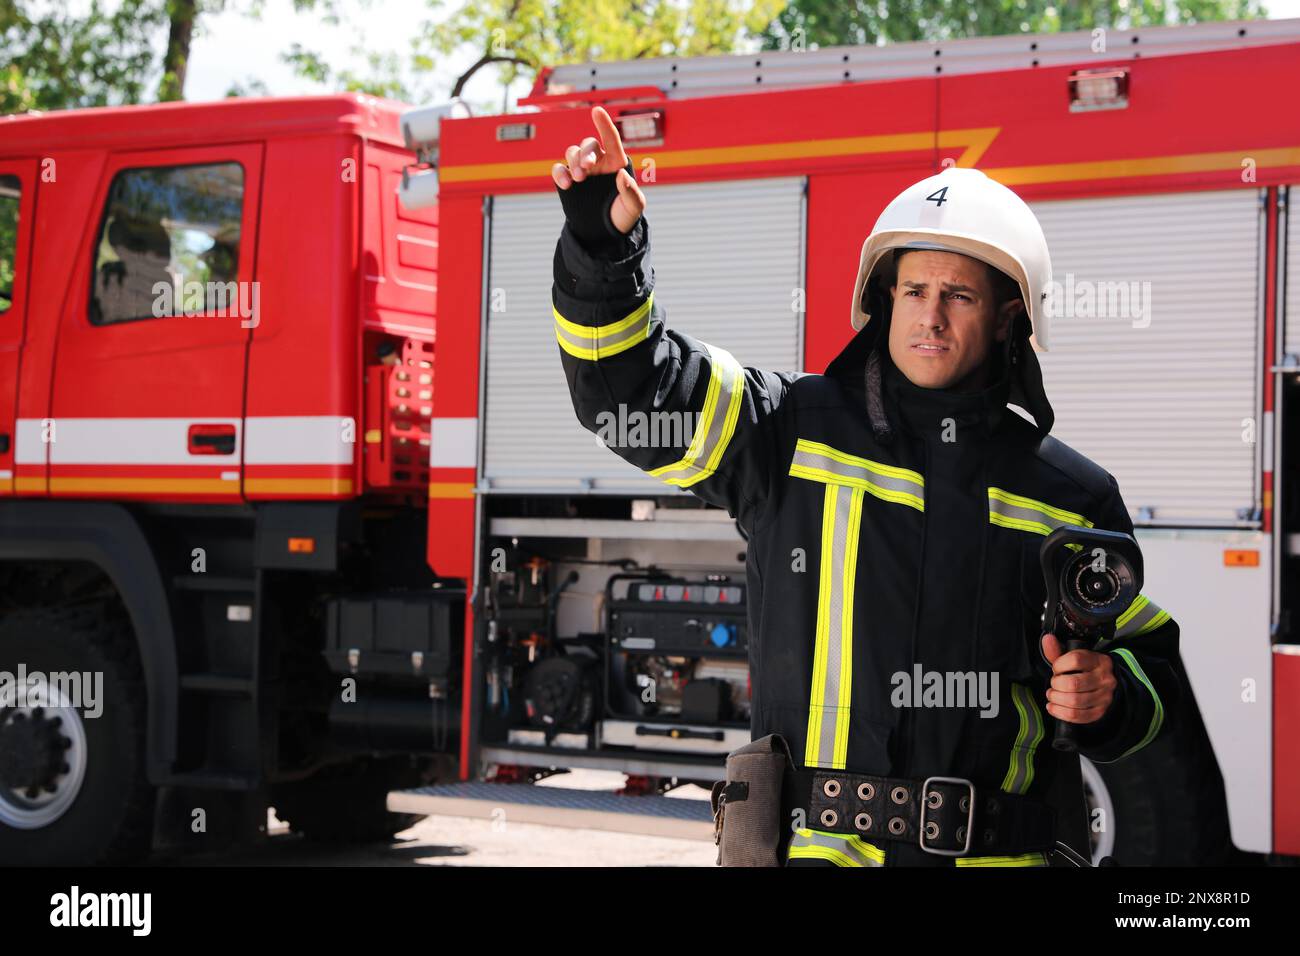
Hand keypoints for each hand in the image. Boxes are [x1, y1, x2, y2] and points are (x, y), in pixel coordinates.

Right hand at [550, 106, 645, 234]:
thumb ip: (630, 192)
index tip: (596, 111)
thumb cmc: (622, 216)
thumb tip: (622, 175)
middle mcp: (598, 162)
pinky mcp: (568, 181)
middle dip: (586, 153)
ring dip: (574, 161)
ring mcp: (581, 171)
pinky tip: (566, 183)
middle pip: (588, 145)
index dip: (604, 124)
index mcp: (616, 162)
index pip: (611, 139)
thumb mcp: (633, 208)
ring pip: (572, 153)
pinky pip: (559, 169)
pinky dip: (559, 172)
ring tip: (579, 179)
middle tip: (586, 169)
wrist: (604, 233)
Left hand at [1041, 633, 1116, 723]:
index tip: (1056, 669)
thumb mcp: (1073, 657)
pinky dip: (1060, 712)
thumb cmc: (1083, 669)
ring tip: (1052, 695)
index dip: (1059, 665)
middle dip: (1056, 685)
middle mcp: (1104, 679)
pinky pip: (1077, 716)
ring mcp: (1104, 697)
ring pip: (1074, 701)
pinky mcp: (1099, 712)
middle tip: (1053, 684)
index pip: (1076, 660)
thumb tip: (1047, 639)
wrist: (1104, 684)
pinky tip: (1053, 707)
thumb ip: (1057, 651)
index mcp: (1098, 661)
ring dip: (1056, 699)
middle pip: (1073, 684)